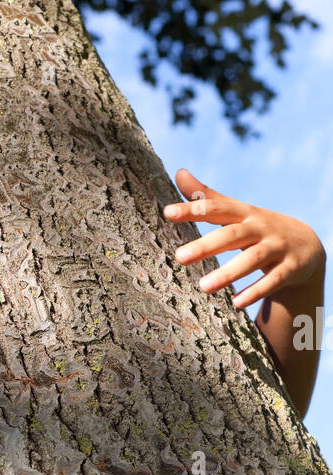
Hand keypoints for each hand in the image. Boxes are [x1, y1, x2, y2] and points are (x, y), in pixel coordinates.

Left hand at [164, 168, 325, 310]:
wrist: (306, 245)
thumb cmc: (259, 228)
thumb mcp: (237, 212)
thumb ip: (208, 197)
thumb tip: (179, 172)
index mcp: (244, 214)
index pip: (217, 208)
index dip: (194, 209)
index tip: (168, 213)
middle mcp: (260, 228)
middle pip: (233, 235)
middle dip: (207, 245)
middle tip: (179, 257)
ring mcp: (277, 247)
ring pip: (253, 259)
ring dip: (229, 273)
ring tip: (203, 287)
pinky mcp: (290, 268)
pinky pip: (273, 280)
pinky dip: (256, 291)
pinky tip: (237, 303)